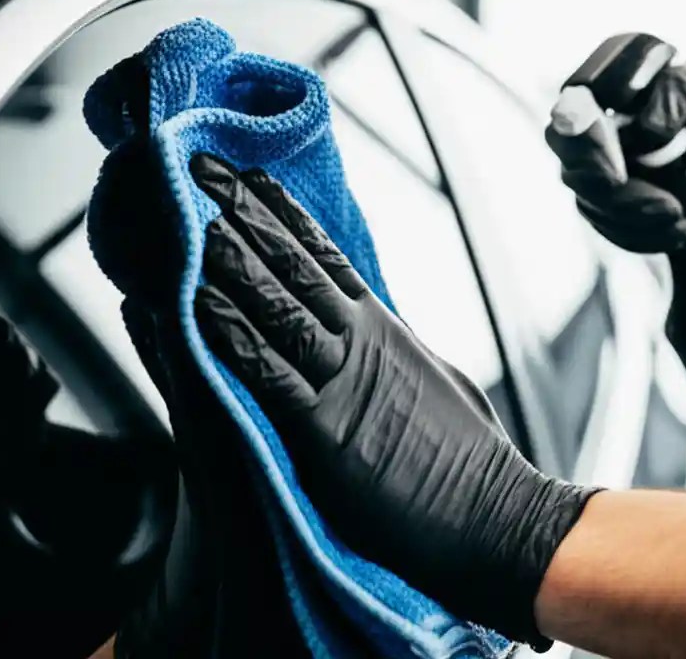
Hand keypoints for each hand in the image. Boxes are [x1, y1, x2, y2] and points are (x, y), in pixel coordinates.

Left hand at [187, 153, 598, 645]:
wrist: (495, 516)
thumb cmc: (471, 458)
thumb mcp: (432, 380)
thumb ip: (394, 350)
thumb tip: (378, 328)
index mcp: (385, 328)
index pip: (325, 255)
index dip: (283, 213)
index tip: (249, 177)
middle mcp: (362, 341)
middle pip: (294, 263)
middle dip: (244, 214)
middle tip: (201, 169)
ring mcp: (345, 382)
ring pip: (279, 306)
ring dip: (232, 261)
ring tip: (190, 220)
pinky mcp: (327, 431)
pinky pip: (270, 374)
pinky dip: (234, 337)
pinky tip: (201, 307)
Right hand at [546, 56, 685, 253]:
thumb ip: (680, 88)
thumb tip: (645, 130)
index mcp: (611, 84)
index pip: (573, 110)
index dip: (585, 143)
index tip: (618, 173)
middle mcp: (597, 128)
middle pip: (573, 166)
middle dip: (615, 195)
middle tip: (670, 206)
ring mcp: (602, 170)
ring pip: (590, 204)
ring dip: (636, 220)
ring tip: (685, 219)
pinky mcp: (615, 206)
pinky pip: (609, 229)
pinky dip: (643, 238)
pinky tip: (681, 232)